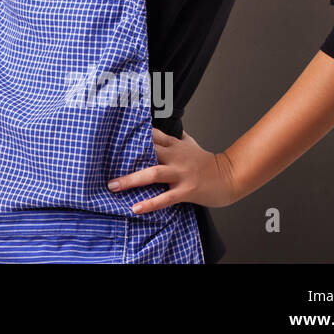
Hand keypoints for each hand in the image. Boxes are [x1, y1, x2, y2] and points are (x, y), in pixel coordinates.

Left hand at [107, 128, 240, 212]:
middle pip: (147, 151)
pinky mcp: (186, 190)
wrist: (230, 176)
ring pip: (153, 173)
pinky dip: (150, 203)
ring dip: (131, 180)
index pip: (151, 134)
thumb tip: (163, 126)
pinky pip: (165, 198)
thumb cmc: (207, 162)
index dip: (132, 132)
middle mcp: (175, 156)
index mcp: (175, 144)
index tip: (112, 132)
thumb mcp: (191, 143)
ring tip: (113, 186)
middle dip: (125, 156)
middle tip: (103, 162)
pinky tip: (136, 208)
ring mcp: (181, 173)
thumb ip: (176, 136)